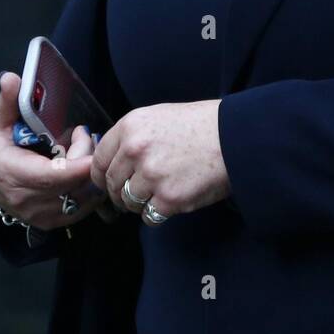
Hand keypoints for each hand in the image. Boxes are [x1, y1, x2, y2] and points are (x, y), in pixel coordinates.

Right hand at [0, 72, 107, 231]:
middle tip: (82, 136)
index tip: (87, 137)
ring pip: (82, 199)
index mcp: (14, 175)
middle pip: (73, 185)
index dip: (79, 161)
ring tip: (82, 152)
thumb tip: (10, 78)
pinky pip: (81, 209)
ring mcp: (40, 215)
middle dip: (86, 158)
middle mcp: (28, 201)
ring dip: (90, 174)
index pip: (54, 175)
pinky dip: (89, 190)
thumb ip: (8, 103)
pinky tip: (83, 171)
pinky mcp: (50, 222)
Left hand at [87, 99, 230, 221]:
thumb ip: (132, 137)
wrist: (235, 137)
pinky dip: (158, 213)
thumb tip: (111, 159)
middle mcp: (135, 150)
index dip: (102, 175)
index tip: (109, 182)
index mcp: (130, 126)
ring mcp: (151, 176)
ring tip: (160, 193)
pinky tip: (173, 200)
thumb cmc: (201, 125)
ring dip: (140, 203)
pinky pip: (149, 216)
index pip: (98, 160)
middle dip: (120, 192)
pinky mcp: (169, 198)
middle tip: (135, 194)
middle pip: (112, 184)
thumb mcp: (158, 117)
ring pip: (129, 202)